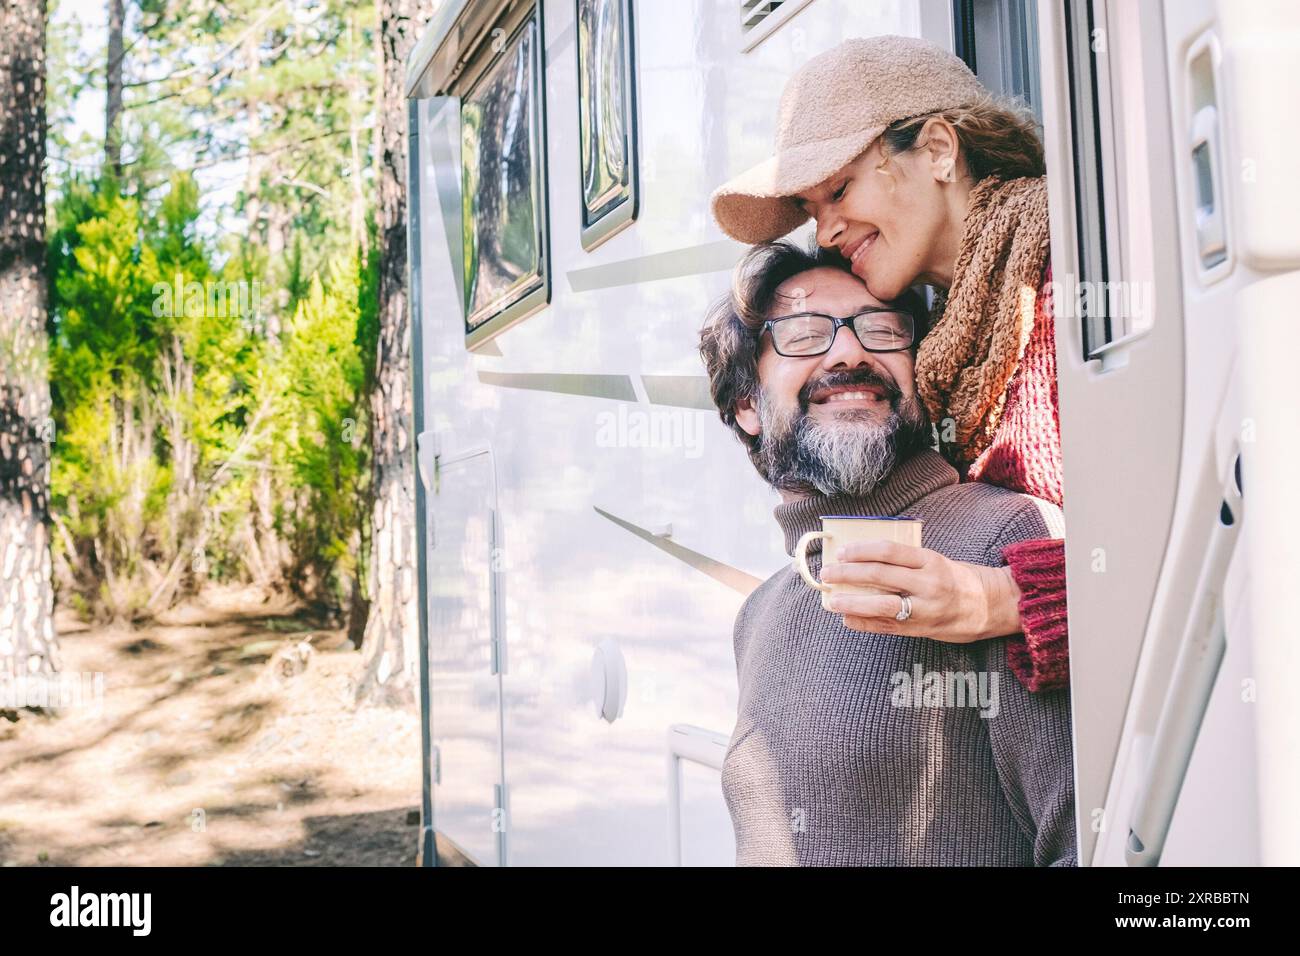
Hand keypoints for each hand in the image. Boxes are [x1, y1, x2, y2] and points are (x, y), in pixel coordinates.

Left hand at [819, 539, 1022, 641]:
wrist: (987, 606)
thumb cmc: (953, 579)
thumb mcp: (933, 561)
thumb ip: (903, 561)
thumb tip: (858, 559)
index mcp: (930, 561)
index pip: (888, 552)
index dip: (860, 551)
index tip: (841, 552)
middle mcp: (928, 584)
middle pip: (880, 576)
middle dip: (848, 574)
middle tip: (826, 573)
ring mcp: (925, 609)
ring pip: (882, 605)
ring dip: (851, 602)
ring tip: (831, 600)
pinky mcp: (921, 630)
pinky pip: (886, 627)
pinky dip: (863, 623)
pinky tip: (847, 618)